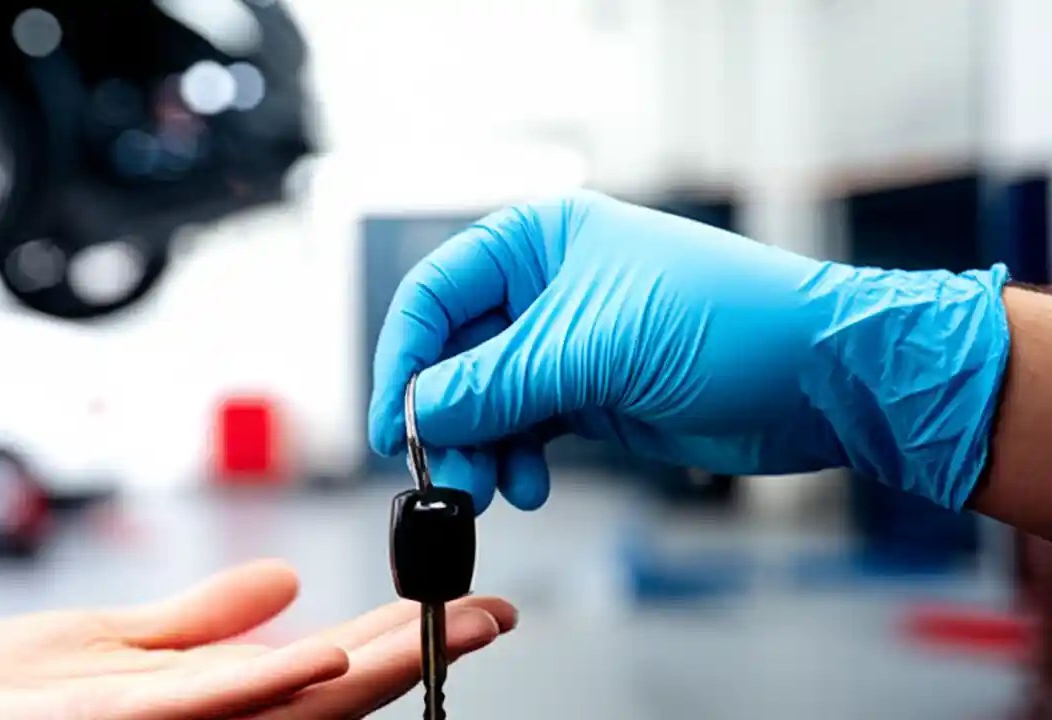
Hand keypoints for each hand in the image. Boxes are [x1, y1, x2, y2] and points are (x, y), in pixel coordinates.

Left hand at [0, 559, 516, 719]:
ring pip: (280, 702)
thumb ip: (198, 622)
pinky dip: (258, 684)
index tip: (459, 609)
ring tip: (443, 634)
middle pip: (327, 688)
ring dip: (367, 666)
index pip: (321, 665)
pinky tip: (311, 659)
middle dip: (412, 652)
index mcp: (204, 695)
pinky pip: (189, 702)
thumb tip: (288, 585)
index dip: (397, 636)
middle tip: (487, 617)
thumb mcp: (108, 649)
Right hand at [369, 190, 1009, 511]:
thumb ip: (496, 383)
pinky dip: (517, 461)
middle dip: (446, 419)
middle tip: (446, 477)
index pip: (437, 293)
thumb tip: (421, 410)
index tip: (394, 423)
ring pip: (486, 400)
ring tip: (492, 489)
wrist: (821, 377)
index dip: (406, 358)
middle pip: (456, 354)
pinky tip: (531, 486)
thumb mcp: (593, 350)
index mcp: (538, 240)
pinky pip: (523, 428)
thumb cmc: (728, 325)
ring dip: (480, 449)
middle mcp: (543, 287)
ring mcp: (565, 342)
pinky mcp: (589, 392)